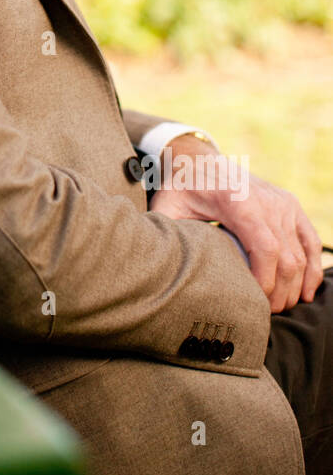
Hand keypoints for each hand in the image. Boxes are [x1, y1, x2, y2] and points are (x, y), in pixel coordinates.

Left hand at [148, 134, 324, 311]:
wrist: (199, 160)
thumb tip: (162, 270)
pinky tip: (307, 292)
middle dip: (280, 293)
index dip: (266, 282)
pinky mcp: (290, 205)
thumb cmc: (181, 188)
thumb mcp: (167, 208)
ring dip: (295, 286)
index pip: (265, 249)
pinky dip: (312, 268)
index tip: (254, 303)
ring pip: (301, 254)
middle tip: (264, 314)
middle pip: (287, 258)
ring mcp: (282, 203)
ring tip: (280, 308)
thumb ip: (168, 235)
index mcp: (238, 202)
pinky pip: (310, 241)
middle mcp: (267, 201)